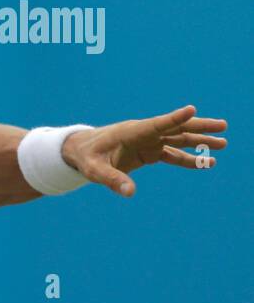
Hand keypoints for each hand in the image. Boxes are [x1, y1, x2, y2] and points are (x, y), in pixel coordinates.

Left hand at [60, 105, 227, 197]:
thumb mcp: (94, 170)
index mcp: (130, 132)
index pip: (156, 124)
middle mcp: (143, 134)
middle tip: (223, 126)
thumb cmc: (85, 157)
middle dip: (199, 127)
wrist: (79, 151)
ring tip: (223, 144)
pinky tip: (206, 163)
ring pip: (178, 140)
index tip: (192, 109)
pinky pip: (172, 154)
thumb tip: (131, 193)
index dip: (174, 118)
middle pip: (175, 129)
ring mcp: (148, 142)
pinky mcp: (148, 152)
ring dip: (199, 142)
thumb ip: (112, 180)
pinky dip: (188, 159)